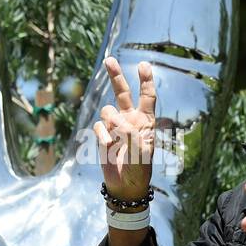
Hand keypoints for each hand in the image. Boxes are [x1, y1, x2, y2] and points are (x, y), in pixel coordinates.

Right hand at [94, 57, 155, 200]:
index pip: (147, 96)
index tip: (143, 64)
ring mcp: (116, 126)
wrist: (125, 185)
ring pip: (107, 110)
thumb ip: (132, 135)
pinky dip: (102, 135)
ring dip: (110, 122)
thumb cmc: (139, 169)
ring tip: (116, 140)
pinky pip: (98, 126)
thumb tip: (118, 121)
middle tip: (109, 59)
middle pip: (123, 92)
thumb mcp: (141, 153)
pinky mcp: (103, 135)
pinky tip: (109, 147)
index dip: (145, 80)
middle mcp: (131, 119)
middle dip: (115, 75)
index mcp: (146, 121)